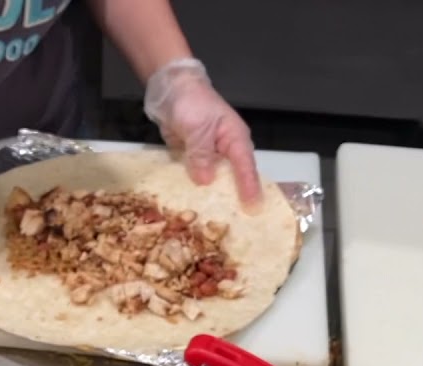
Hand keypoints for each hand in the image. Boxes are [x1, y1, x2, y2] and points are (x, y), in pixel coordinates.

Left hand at [143, 58, 261, 205]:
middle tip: (236, 219)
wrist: (170, 88)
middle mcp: (224, 148)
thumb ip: (202, 155)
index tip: (253, 208)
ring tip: (213, 217)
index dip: (249, 188)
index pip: (245, 167)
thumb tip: (206, 181)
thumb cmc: (191, 103)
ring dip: (211, 193)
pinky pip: (195, 174)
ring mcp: (208, 153)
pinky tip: (190, 202)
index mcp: (234, 138)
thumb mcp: (198, 129)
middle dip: (233, 195)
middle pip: (232, 176)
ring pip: (213, 177)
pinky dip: (193, 185)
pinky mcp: (192, 155)